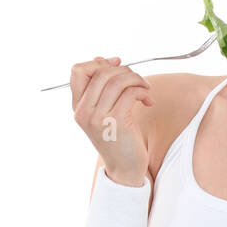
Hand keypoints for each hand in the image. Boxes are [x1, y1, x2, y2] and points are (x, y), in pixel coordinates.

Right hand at [70, 56, 152, 184]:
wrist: (124, 168)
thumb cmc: (117, 138)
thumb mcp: (102, 112)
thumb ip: (100, 88)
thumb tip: (102, 58)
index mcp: (78, 107)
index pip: (78, 71)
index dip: (99, 63)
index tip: (117, 64)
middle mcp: (84, 111)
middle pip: (101, 72)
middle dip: (124, 70)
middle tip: (137, 80)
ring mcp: (98, 117)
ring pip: (117, 81)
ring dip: (136, 79)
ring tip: (145, 89)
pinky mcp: (116, 122)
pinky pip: (131, 93)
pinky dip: (143, 91)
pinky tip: (148, 101)